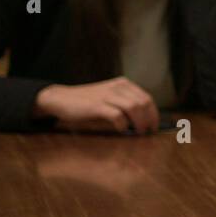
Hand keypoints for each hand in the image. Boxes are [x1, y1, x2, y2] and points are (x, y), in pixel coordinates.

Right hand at [33, 77, 159, 134]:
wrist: (60, 98)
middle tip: (148, 132)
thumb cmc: (87, 102)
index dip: (154, 113)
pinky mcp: (97, 105)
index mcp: (123, 84)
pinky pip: (117, 115)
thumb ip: (125, 105)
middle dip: (149, 119)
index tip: (154, 126)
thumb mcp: (109, 97)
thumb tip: (143, 121)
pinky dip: (123, 124)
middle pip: (143, 103)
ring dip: (139, 122)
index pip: (146, 98)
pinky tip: (121, 129)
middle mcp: (118, 87)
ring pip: (134, 108)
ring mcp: (107, 95)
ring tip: (138, 132)